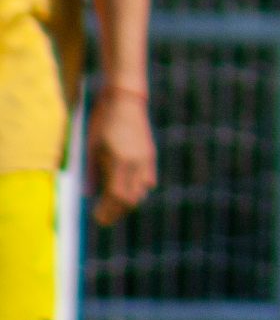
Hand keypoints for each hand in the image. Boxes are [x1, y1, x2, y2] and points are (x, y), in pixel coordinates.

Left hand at [86, 88, 156, 226]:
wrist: (126, 101)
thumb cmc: (103, 122)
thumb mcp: (91, 146)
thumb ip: (91, 172)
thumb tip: (88, 195)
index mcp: (119, 161)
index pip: (116, 196)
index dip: (107, 211)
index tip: (97, 218)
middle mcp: (136, 163)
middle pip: (131, 199)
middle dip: (117, 212)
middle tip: (104, 218)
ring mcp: (146, 159)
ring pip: (142, 192)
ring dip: (128, 203)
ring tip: (114, 206)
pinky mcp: (150, 155)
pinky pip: (148, 180)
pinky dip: (138, 190)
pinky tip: (127, 190)